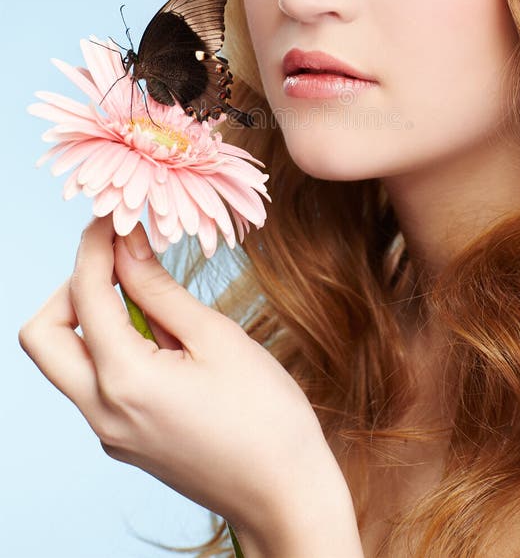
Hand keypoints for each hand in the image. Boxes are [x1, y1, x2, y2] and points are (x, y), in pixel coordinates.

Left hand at [19, 216, 362, 556]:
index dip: (95, 245)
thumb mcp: (216, 338)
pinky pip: (94, 382)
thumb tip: (127, 244)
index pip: (85, 294)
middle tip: (117, 264)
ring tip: (149, 298)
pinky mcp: (123, 439)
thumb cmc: (265, 415)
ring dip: (90, 317)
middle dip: (71, 287)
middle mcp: (101, 411)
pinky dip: (111, 346)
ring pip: (64, 360)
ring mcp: (108, 431)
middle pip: (42, 335)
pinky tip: (162, 337)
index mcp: (124, 381)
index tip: (114, 217)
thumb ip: (159, 290)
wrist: (284, 494)